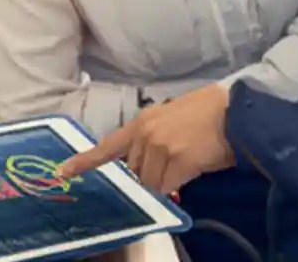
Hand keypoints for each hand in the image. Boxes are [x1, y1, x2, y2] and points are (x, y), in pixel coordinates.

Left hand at [58, 84, 234, 193]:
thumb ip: (153, 140)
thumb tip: (149, 169)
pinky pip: (168, 187)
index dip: (85, 161)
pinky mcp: (177, 160)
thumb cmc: (208, 113)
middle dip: (152, 175)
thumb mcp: (171, 119)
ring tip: (189, 160)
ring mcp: (159, 147)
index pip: (108, 145)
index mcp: (142, 122)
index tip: (63, 171)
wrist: (235, 110)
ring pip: (152, 183)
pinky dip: (179, 185)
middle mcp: (145, 134)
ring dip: (168, 181)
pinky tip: (194, 168)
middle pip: (136, 173)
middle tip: (177, 161)